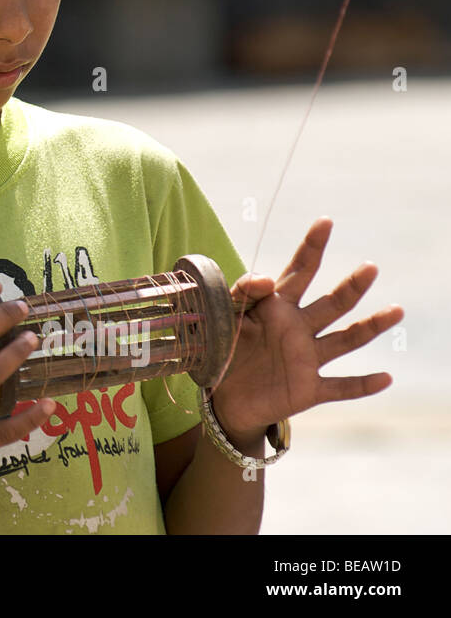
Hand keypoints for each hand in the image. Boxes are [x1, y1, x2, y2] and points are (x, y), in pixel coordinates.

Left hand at [212, 218, 402, 441]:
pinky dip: (362, 385)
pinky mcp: (309, 389)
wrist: (221, 395)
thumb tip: (264, 277)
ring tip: (396, 310)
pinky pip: (341, 387)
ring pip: (346, 340)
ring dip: (371, 326)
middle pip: (332, 303)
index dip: (311, 247)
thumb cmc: (223, 348)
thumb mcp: (224, 315)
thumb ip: (240, 294)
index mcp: (276, 306)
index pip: (299, 271)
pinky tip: (386, 378)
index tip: (325, 222)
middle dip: (351, 285)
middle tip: (370, 267)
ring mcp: (306, 358)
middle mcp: (298, 328)